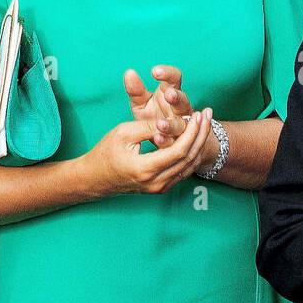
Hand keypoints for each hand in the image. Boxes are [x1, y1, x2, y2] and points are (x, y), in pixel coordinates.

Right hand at [81, 109, 215, 197]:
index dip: (192, 131)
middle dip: (201, 134)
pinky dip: (191, 153)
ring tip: (205, 123)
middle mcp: (156, 183)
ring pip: (189, 166)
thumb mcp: (124, 132)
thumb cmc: (106, 152)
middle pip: (189, 158)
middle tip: (208, 114)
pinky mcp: (161, 187)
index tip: (198, 114)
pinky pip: (183, 170)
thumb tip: (171, 121)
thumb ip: (148, 127)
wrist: (95, 177)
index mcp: (145, 169)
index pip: (180, 150)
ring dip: (199, 143)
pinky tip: (195, 136)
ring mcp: (159, 188)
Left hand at [123, 66, 193, 148]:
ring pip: (181, 123)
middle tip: (169, 95)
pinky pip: (173, 141)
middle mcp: (180, 108)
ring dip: (171, 124)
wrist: (162, 139)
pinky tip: (157, 139)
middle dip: (177, 97)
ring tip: (160, 123)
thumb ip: (136, 90)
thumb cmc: (152, 115)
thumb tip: (129, 72)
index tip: (154, 72)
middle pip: (183, 100)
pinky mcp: (178, 142)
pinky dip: (166, 140)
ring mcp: (182, 125)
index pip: (175, 78)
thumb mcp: (142, 102)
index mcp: (171, 92)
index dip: (168, 73)